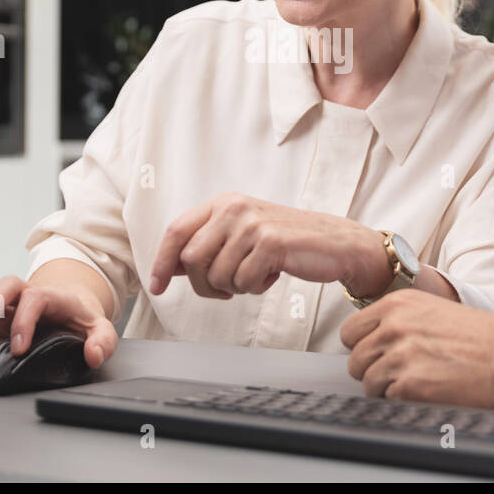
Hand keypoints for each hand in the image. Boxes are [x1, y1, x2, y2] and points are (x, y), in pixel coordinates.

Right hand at [0, 274, 118, 371]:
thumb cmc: (79, 320)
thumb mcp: (100, 330)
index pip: (36, 298)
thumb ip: (103, 341)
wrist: (68, 311)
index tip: (19, 348)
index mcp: (54, 297)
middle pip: (6, 285)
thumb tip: (94, 355)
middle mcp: (27, 295)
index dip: (24, 320)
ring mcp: (8, 304)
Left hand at [148, 192, 390, 299]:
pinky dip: (255, 288)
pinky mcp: (270, 242)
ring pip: (217, 276)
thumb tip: (170, 268)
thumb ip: (208, 246)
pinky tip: (272, 274)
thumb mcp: (243, 235)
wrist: (336, 244)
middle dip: (204, 285)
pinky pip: (243, 282)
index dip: (161, 262)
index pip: (176, 231)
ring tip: (256, 276)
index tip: (157, 286)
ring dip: (235, 288)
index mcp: (223, 203)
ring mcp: (252, 223)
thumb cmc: (289, 243)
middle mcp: (234, 207)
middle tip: (227, 290)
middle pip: (191, 260)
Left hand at [341, 289, 493, 409]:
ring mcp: (400, 355)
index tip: (377, 354)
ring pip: (367, 382)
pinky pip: (387, 399)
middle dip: (373, 370)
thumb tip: (373, 341)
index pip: (351, 331)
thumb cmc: (482, 337)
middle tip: (399, 374)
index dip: (363, 347)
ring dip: (387, 388)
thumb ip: (399, 320)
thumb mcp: (433, 310)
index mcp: (398, 304)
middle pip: (356, 359)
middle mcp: (394, 326)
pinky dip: (404, 401)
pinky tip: (427, 391)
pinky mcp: (410, 385)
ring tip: (417, 383)